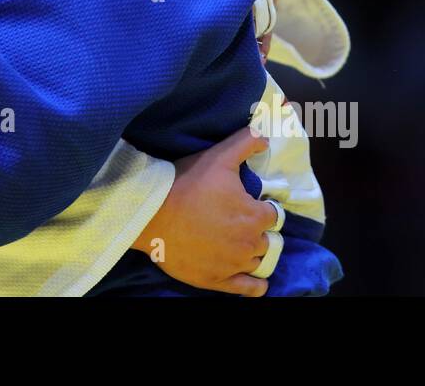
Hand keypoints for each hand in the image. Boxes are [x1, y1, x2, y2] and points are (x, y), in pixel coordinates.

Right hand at [131, 126, 278, 295]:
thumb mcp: (218, 157)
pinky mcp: (217, 281)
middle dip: (255, 230)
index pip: (273, 215)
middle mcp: (250, 244)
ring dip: (252, 252)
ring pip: (257, 261)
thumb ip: (245, 142)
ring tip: (235, 243)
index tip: (247, 203)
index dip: (261, 207)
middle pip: (266, 239)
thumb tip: (266, 135)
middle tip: (236, 220)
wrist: (152, 215)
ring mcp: (234, 265)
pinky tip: (253, 278)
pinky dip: (255, 285)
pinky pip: (249, 289)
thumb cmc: (187, 184)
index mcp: (256, 215)